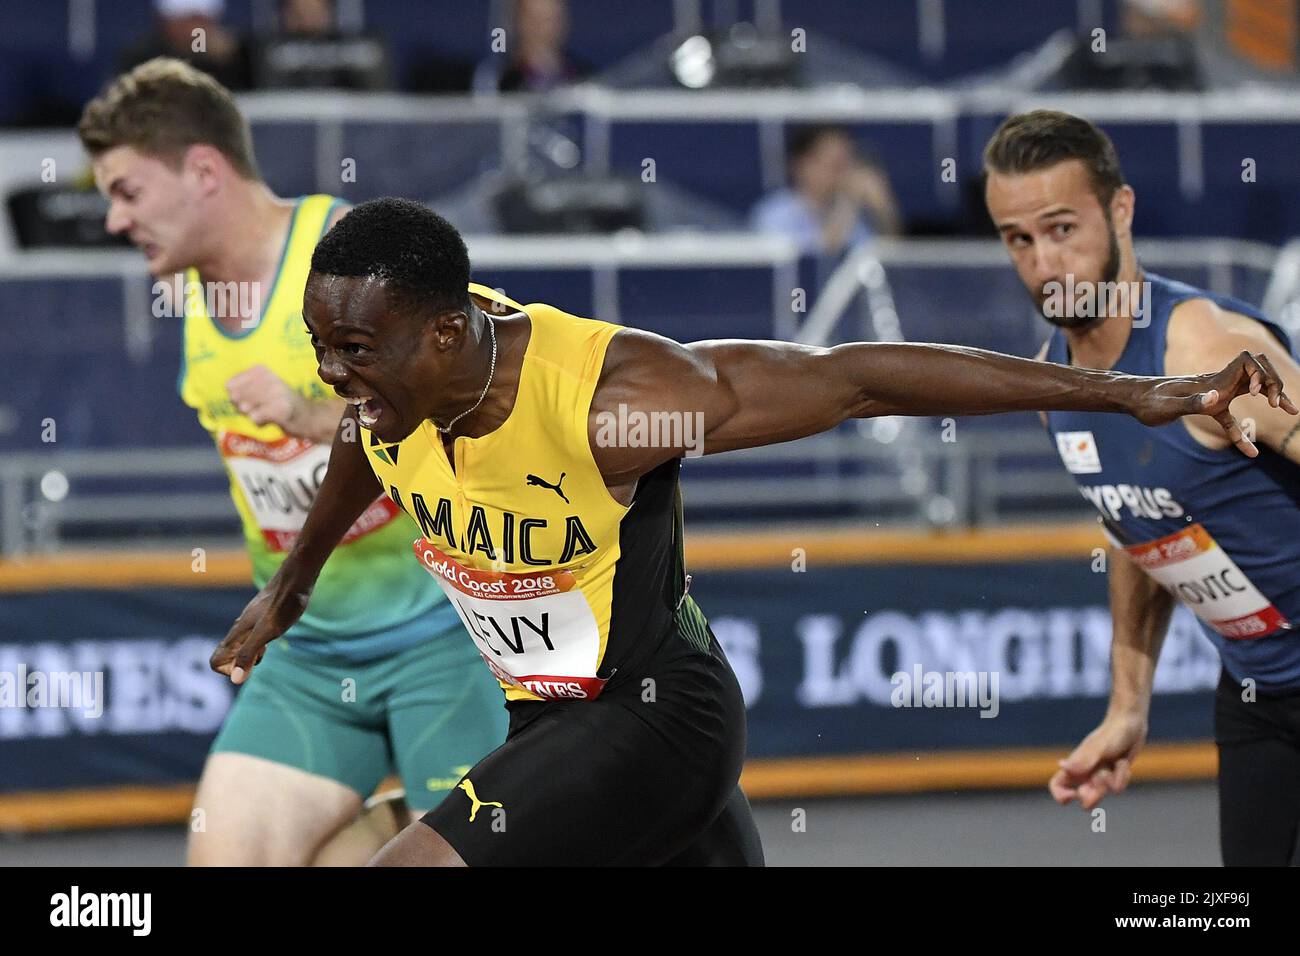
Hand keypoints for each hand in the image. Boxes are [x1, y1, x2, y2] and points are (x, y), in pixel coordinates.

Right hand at [210, 576, 311, 683]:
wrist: (296, 578)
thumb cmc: (283, 604)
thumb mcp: (267, 632)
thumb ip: (248, 653)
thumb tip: (235, 679)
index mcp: (237, 634)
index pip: (216, 661)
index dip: (231, 671)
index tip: (252, 663)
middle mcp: (239, 629)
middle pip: (226, 656)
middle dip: (241, 665)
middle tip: (262, 654)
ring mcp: (250, 623)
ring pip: (240, 647)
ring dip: (252, 656)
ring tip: (268, 645)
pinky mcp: (262, 618)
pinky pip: (252, 638)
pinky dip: (260, 645)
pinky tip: (274, 635)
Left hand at [226, 365, 306, 432]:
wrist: (309, 417)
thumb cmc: (280, 404)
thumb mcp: (258, 390)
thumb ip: (238, 392)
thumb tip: (231, 396)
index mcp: (261, 370)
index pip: (230, 386)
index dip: (237, 397)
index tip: (253, 399)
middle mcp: (269, 377)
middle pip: (235, 397)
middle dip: (243, 407)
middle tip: (261, 407)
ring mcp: (276, 393)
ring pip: (244, 408)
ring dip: (253, 415)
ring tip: (267, 412)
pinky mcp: (281, 409)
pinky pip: (255, 418)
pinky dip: (260, 423)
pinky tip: (272, 419)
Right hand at [1048, 711, 1147, 810]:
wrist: (1130, 723)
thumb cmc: (1111, 734)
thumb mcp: (1098, 748)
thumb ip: (1082, 760)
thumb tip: (1061, 766)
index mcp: (1075, 765)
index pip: (1057, 785)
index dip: (1061, 795)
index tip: (1074, 795)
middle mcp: (1085, 772)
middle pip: (1084, 797)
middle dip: (1094, 796)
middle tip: (1103, 780)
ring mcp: (1100, 774)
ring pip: (1104, 792)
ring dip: (1112, 780)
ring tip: (1117, 763)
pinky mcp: (1114, 774)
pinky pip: (1118, 787)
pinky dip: (1123, 776)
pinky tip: (1123, 762)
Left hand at [1131, 350, 1297, 455]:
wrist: (1133, 400)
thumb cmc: (1147, 403)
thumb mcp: (1166, 406)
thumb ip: (1191, 403)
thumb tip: (1217, 397)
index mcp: (1212, 381)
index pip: (1247, 361)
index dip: (1260, 373)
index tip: (1256, 394)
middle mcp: (1217, 384)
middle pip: (1257, 373)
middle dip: (1275, 384)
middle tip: (1284, 406)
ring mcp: (1214, 394)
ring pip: (1251, 391)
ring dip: (1271, 397)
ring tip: (1290, 410)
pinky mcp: (1208, 407)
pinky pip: (1231, 418)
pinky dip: (1242, 432)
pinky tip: (1251, 453)